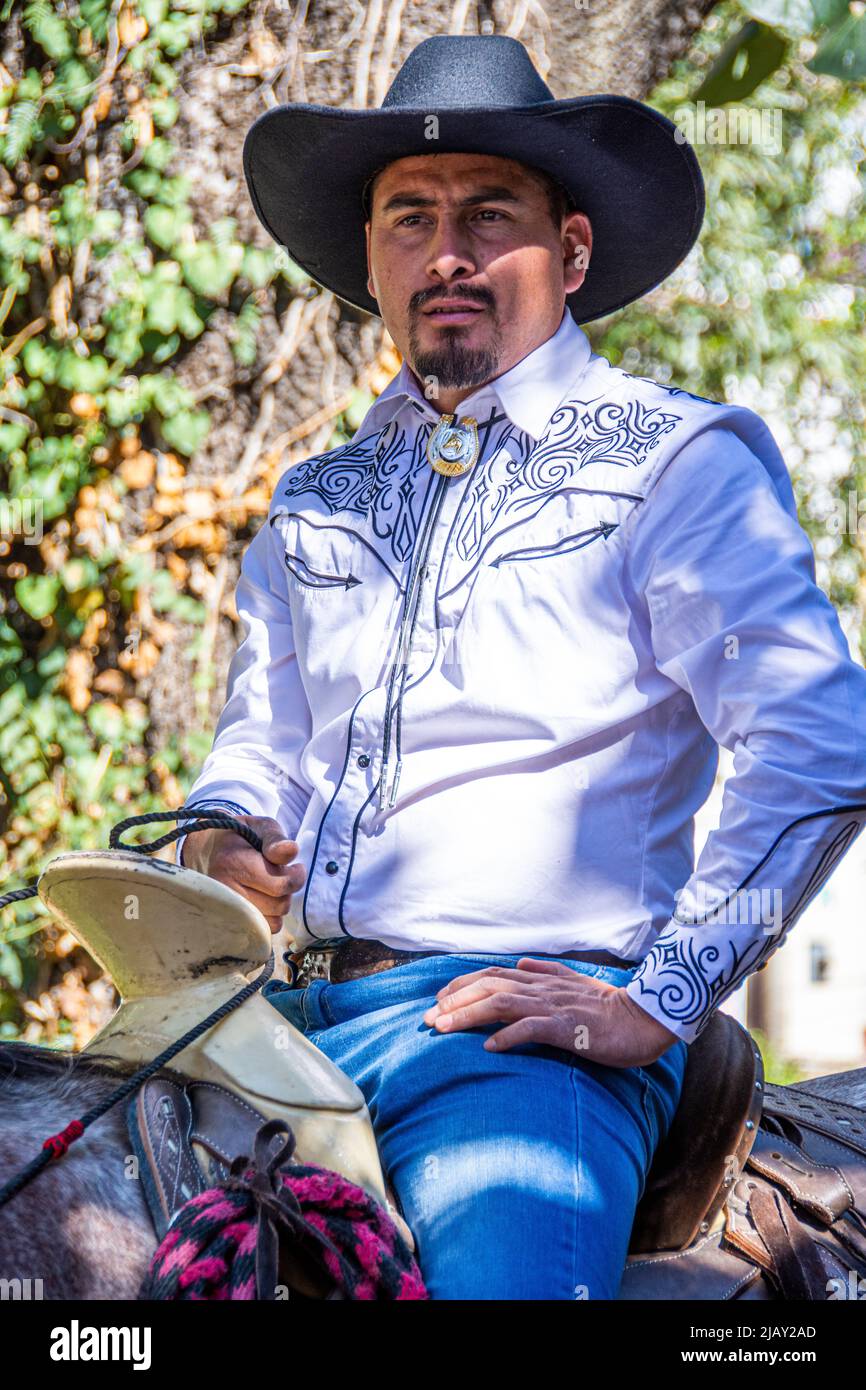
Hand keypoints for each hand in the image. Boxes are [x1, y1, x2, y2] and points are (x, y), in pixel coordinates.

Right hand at [180, 814, 305, 934]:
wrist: (208, 852)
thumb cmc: (241, 838)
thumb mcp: (260, 827)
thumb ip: (276, 839)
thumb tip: (291, 850)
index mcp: (233, 862)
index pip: (279, 884)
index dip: (296, 876)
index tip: (295, 866)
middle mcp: (224, 890)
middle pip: (278, 905)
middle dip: (287, 890)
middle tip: (281, 875)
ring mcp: (223, 910)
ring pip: (272, 922)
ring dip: (278, 906)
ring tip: (269, 888)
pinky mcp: (226, 922)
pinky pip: (261, 931)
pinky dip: (268, 918)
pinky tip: (263, 901)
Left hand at [421, 956, 679, 1066]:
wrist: (644, 1019)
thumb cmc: (609, 1008)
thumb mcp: (575, 983)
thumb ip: (548, 971)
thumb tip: (522, 962)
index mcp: (542, 980)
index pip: (492, 975)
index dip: (462, 985)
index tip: (438, 1000)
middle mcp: (542, 988)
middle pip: (488, 987)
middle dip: (453, 1001)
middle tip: (427, 1019)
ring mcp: (554, 1006)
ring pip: (501, 1004)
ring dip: (468, 1015)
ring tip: (442, 1028)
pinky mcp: (568, 1027)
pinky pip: (532, 1029)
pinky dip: (508, 1036)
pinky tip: (489, 1047)